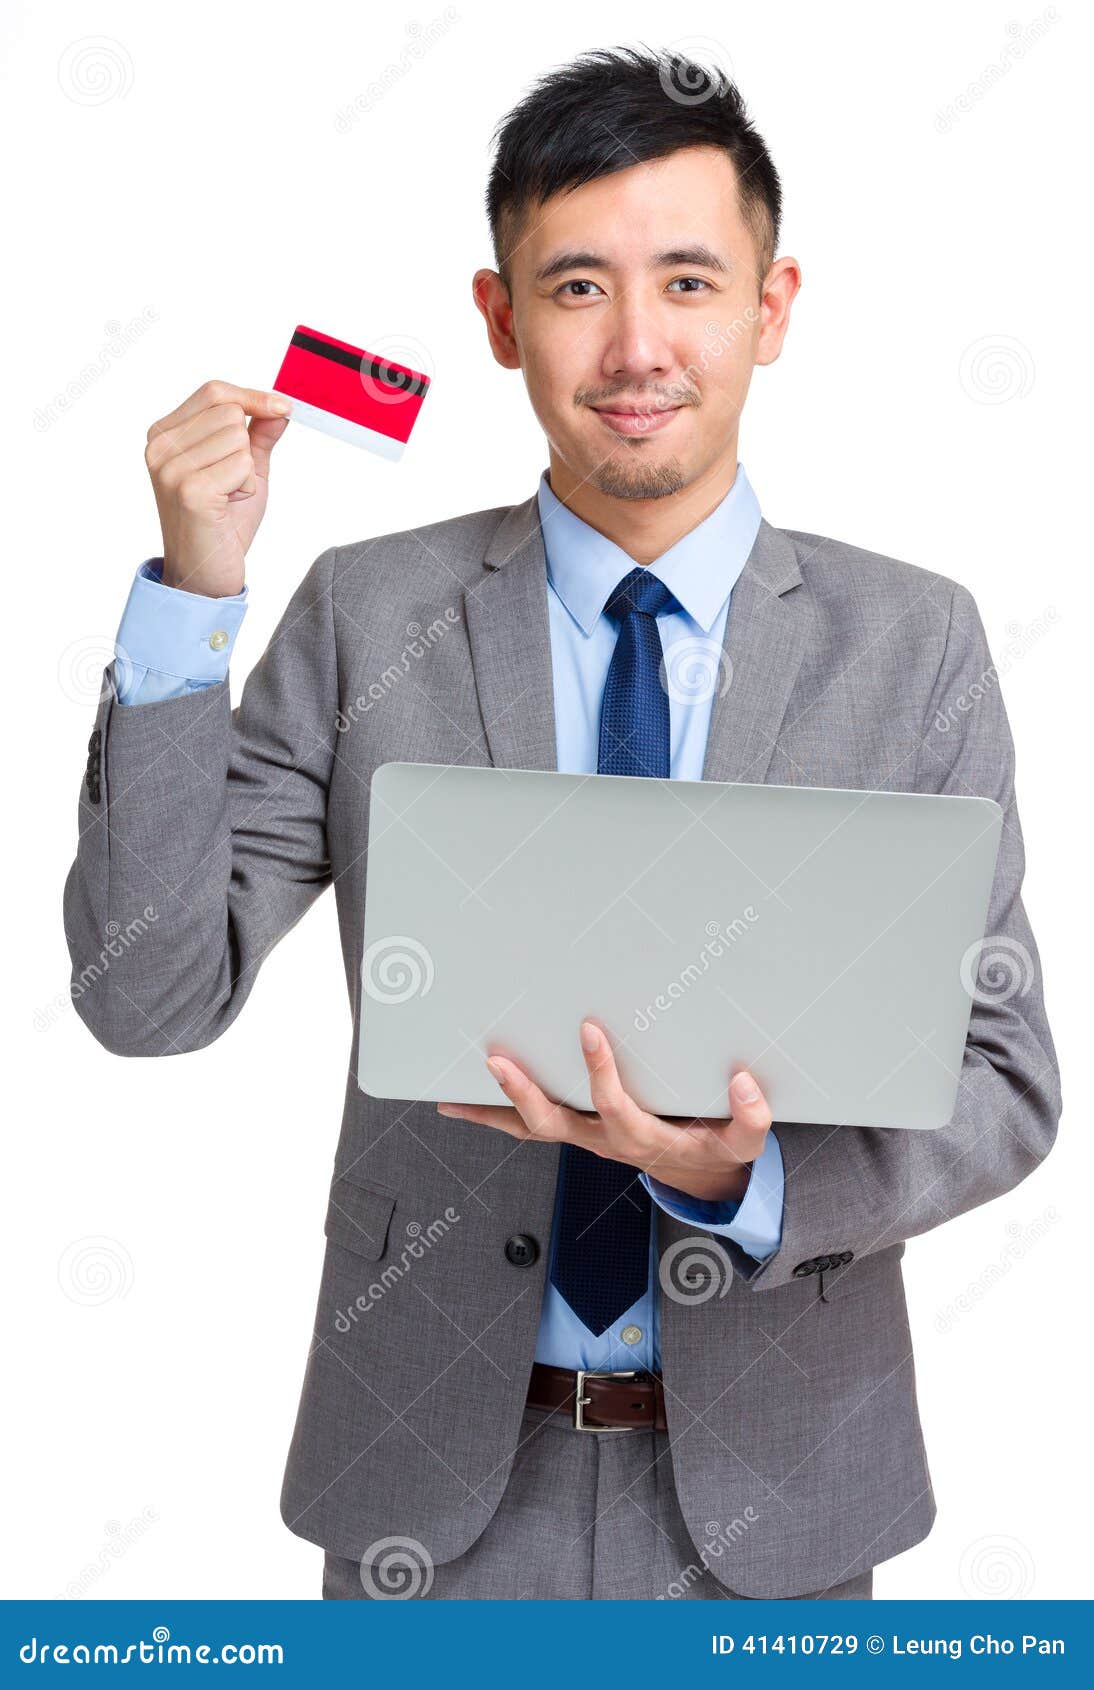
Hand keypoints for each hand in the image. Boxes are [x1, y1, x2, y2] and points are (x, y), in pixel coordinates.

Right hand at [144, 380, 291, 596]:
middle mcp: (160, 447)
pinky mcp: (189, 490)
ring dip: (247, 471)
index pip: (215, 392)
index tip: (283, 408)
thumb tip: (279, 407)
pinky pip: (243, 465)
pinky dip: (247, 487)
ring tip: (227, 497)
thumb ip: (258, 437)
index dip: (253, 397)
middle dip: (246, 449)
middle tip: (230, 484)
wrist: (205, 576)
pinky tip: (228, 507)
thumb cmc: (221, 525)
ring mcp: (171, 467)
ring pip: (239, 437)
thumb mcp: (245, 471)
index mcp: (165, 435)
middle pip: (230, 412)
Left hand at [436, 1018, 771, 1204]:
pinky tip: (456, 1100)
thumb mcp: (744, 1143)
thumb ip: (750, 1118)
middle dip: (524, 1093)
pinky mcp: (573, 1131)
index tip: (588, 1029)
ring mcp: (583, 1138)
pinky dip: (490, 1116)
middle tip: (498, 1060)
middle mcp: (603, 1141)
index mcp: (643, 1138)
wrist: (697, 1175)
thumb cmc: (716, 1148)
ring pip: (529, 1128)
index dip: (600, 1072)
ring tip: (454, 1090)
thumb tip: (743, 1082)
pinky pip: (524, 1127)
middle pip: (553, 1123)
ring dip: (493, 1108)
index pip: (615, 1106)